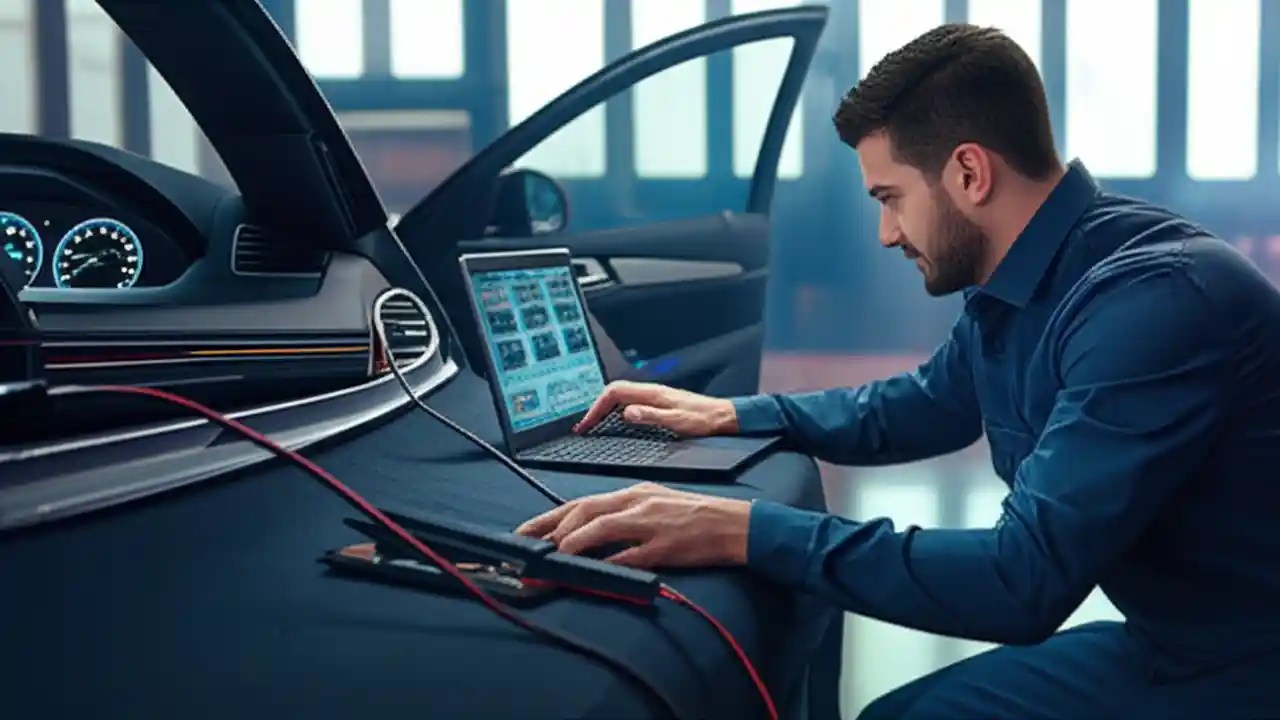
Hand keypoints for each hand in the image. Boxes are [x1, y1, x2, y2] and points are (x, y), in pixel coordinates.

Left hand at [514, 482, 751, 569]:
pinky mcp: (665, 546)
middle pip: (584, 510)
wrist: (733, 524)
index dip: (549, 517)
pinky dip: (606, 564)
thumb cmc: (694, 517)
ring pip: (601, 527)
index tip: (526, 531)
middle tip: (528, 547)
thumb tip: (589, 537)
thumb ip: (623, 518)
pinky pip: (629, 556)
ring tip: (553, 558)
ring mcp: (650, 523)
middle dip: (551, 529)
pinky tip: (590, 573)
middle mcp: (637, 503)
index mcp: (632, 493)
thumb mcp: (654, 506)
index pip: (582, 502)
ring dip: (573, 543)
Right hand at [574, 380, 737, 436]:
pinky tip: (614, 424)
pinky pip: (629, 403)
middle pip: (613, 392)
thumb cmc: (705, 420)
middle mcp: (651, 392)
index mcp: (652, 393)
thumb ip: (652, 416)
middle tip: (584, 427)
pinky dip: (615, 412)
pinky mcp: (658, 404)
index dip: (596, 407)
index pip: (614, 392)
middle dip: (595, 408)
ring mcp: (654, 397)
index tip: (586, 425)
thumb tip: (627, 413)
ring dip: (604, 410)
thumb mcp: (678, 421)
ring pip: (620, 398)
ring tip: (593, 426)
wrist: (724, 417)